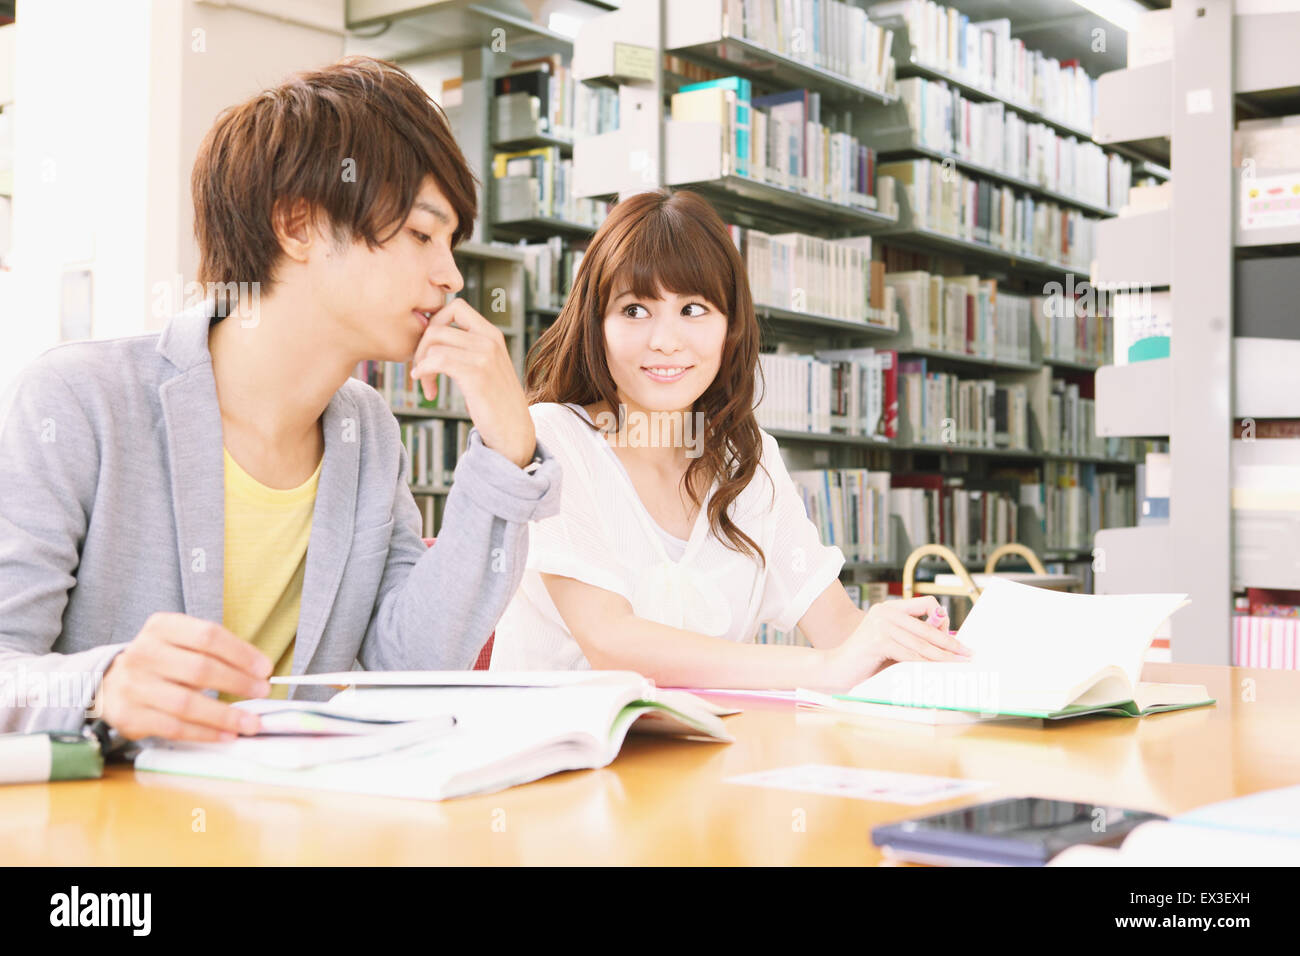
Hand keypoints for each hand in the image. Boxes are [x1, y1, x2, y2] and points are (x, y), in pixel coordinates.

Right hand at [100, 613, 272, 741]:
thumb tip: (259, 672)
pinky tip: (226, 735)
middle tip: (263, 691)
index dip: (241, 653)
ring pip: (187, 703)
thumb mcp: (180, 644)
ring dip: (225, 715)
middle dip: (238, 682)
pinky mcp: (130, 716)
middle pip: (200, 669)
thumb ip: (214, 652)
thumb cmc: (161, 662)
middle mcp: (144, 653)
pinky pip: (175, 727)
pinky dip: (205, 733)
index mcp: (161, 627)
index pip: (208, 636)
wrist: (109, 683)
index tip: (265, 668)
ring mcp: (134, 686)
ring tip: (251, 722)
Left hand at [409, 298, 535, 468]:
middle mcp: (490, 340)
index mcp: (492, 334)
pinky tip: (428, 389)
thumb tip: (434, 337)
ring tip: (426, 384)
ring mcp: (485, 356)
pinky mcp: (477, 374)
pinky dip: (425, 372)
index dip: (434, 322)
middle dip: (420, 347)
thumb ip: (468, 349)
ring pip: (434, 342)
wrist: (514, 431)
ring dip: (421, 363)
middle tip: (421, 370)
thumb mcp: (486, 367)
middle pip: (437, 325)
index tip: (429, 347)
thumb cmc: (495, 403)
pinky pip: (438, 360)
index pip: (456, 306)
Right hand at [818, 597, 971, 690]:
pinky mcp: (878, 640)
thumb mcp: (894, 645)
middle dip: (950, 643)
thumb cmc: (867, 661)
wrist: (837, 669)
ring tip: (958, 664)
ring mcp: (881, 625)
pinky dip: (926, 665)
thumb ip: (915, 640)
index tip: (954, 637)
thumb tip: (949, 639)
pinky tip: (938, 671)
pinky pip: (910, 655)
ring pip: (921, 643)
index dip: (941, 618)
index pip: (925, 604)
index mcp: (890, 608)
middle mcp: (886, 612)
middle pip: (927, 627)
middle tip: (967, 653)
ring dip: (943, 656)